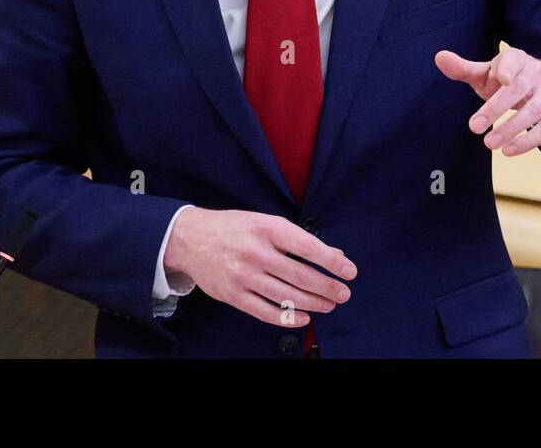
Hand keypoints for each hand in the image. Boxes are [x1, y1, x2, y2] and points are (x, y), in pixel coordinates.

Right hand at [163, 207, 356, 327]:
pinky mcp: (233, 295)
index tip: (350, 271)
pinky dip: (288, 318)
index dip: (332, 261)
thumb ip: (298, 239)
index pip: (308, 247)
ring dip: (314, 303)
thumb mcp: (266, 222)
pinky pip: (265, 312)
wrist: (191, 238)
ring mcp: (243, 275)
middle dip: (328, 287)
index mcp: (267, 228)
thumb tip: (334, 255)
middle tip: (343, 293)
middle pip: (301, 276)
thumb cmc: (234, 228)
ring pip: (286, 296)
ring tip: (329, 304)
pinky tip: (304, 318)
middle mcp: (256, 252)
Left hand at [434, 46, 540, 155]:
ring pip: (534, 111)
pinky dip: (528, 142)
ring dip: (512, 129)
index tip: (500, 79)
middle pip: (519, 89)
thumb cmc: (509, 79)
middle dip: (497, 108)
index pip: (513, 60)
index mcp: (516, 59)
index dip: (507, 68)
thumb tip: (440, 57)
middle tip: (474, 127)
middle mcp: (537, 73)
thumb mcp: (487, 73)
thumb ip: (464, 69)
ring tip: (489, 144)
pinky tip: (509, 151)